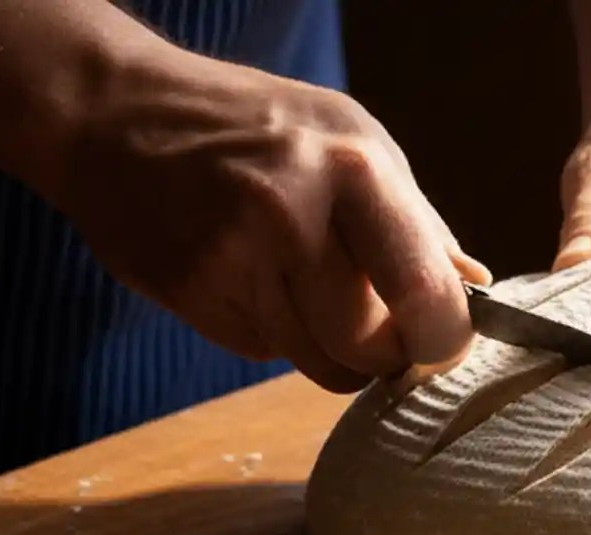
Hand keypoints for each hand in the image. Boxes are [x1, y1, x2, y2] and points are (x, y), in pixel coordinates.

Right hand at [58, 47, 489, 392]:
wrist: (118, 115)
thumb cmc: (257, 124)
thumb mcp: (353, 140)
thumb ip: (416, 222)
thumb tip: (473, 290)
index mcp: (352, 171)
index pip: (422, 295)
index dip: (442, 337)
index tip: (442, 340)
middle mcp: (291, 218)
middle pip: (366, 350)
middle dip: (382, 352)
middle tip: (379, 323)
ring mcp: (234, 263)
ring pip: (317, 364)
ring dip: (329, 344)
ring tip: (307, 280)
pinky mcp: (195, 298)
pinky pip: (267, 351)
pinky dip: (277, 329)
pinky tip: (255, 275)